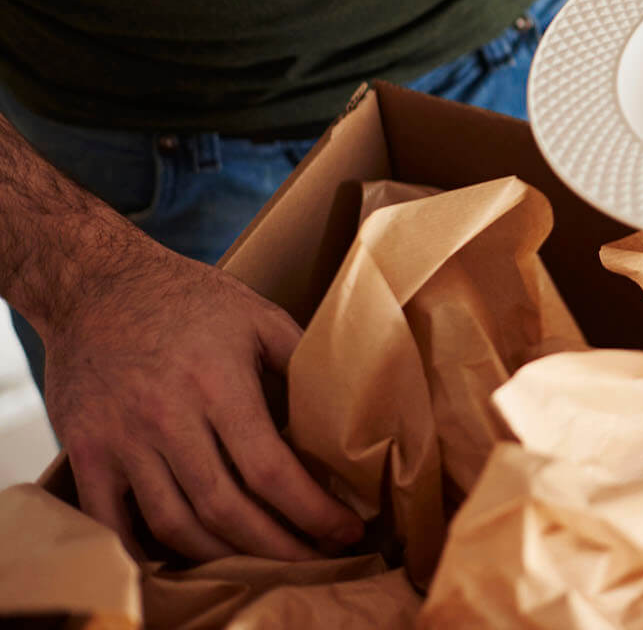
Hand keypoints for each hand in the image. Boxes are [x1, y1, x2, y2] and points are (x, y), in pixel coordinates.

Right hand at [41, 241, 362, 560]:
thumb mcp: (259, 316)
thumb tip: (351, 409)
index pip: (271, 470)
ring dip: (225, 556)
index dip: (312, 511)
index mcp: (218, 385)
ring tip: (265, 563)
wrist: (97, 284)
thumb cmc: (189, 299)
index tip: (346, 530)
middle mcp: (167, 418)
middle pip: (227, 509)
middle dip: (280, 546)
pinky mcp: (87, 452)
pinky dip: (146, 549)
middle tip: (317, 560)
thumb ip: (302, 362)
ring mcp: (122, 440)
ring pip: (175, 524)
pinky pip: (112, 520)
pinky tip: (185, 560)